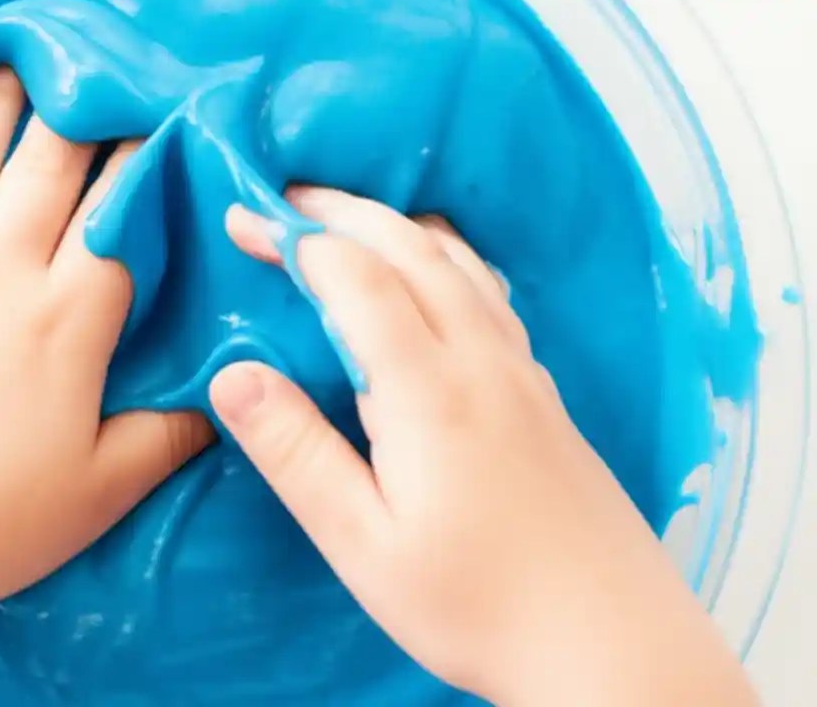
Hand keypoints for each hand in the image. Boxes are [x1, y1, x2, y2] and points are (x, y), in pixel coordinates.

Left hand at [0, 69, 212, 618]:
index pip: (113, 224)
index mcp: (65, 324)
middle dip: (72, 121)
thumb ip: (165, 438)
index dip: (137, 170)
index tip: (152, 127)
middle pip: (42, 178)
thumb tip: (224, 402)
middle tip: (87, 80)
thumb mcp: (100, 492)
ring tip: (11, 71)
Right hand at [211, 188, 755, 705]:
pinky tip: (433, 278)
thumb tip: (231, 374)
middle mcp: (482, 360)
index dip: (294, 239)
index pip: (354, 277)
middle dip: (342, 212)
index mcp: (428, 391)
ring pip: (459, 263)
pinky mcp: (543, 393)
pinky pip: (489, 293)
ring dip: (395, 227)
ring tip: (347, 220)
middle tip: (283, 199)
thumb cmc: (475, 603)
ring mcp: (521, 372)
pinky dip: (444, 258)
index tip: (242, 222)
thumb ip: (296, 452)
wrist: (610, 641)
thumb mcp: (363, 543)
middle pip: (411, 249)